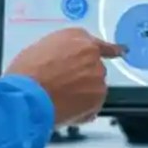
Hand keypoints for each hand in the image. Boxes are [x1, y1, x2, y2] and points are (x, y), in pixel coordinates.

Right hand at [6, 28, 124, 125]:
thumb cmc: (26, 74)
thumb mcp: (40, 50)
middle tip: (62, 87)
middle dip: (83, 78)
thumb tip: (64, 63)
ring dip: (83, 94)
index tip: (121, 51)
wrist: (28, 96)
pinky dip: (83, 109)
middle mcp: (91, 53)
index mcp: (76, 37)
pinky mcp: (99, 96)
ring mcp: (97, 76)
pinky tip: (65, 108)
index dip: (110, 49)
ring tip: (59, 98)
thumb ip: (61, 52)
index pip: (98, 41)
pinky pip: (93, 104)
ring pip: (94, 87)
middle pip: (94, 67)